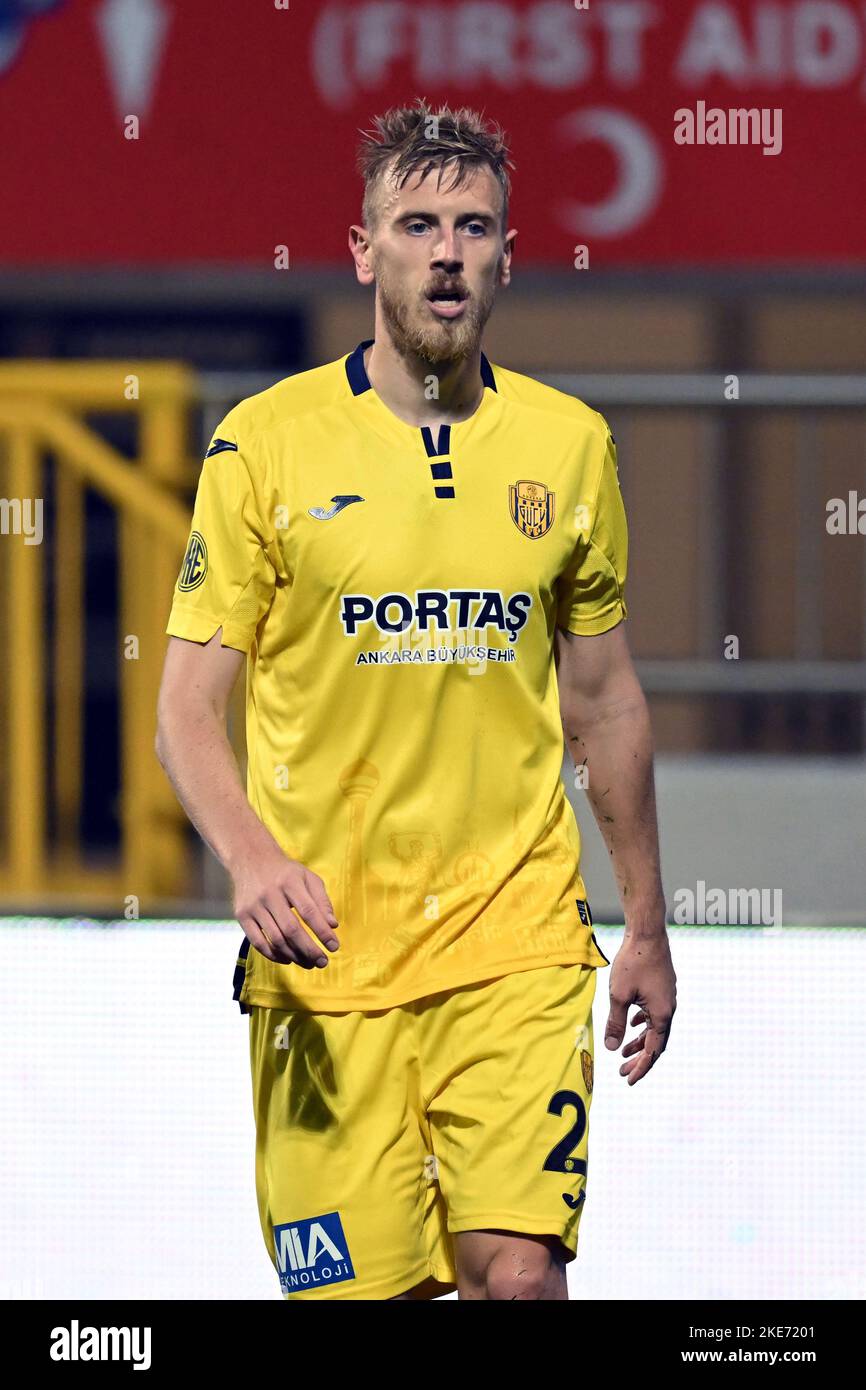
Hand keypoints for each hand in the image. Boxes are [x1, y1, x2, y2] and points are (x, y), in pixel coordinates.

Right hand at [231, 842, 339, 969]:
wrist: (250, 859)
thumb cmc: (286, 873)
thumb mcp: (308, 877)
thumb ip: (322, 900)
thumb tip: (333, 925)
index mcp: (290, 881)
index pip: (309, 911)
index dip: (322, 932)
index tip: (334, 947)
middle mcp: (270, 893)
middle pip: (291, 929)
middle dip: (309, 949)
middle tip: (323, 962)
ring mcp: (254, 905)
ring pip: (275, 939)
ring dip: (294, 956)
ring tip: (309, 963)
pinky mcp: (242, 916)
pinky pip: (258, 942)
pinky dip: (274, 955)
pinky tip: (288, 959)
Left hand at [604, 930, 675, 1083]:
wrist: (646, 934)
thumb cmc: (632, 963)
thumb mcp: (619, 996)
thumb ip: (615, 1023)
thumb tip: (612, 1049)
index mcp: (661, 1015)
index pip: (652, 1050)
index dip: (641, 1067)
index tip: (629, 1080)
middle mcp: (668, 1009)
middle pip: (655, 1042)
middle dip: (639, 1059)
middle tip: (624, 1073)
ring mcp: (666, 998)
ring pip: (654, 1027)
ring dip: (640, 1041)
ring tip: (624, 1052)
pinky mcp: (662, 988)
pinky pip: (654, 1013)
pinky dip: (643, 1023)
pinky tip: (632, 1023)